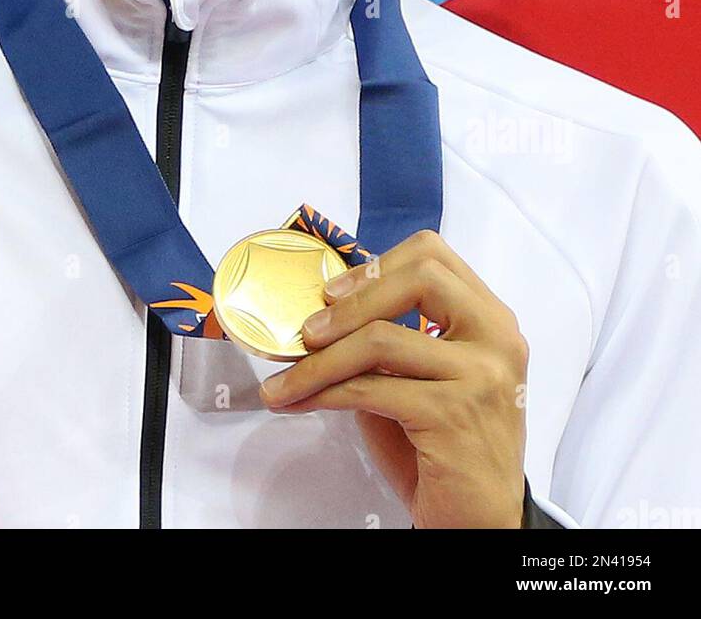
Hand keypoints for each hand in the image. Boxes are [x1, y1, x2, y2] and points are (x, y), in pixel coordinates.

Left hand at [258, 229, 528, 527]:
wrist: (479, 524)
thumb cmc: (445, 450)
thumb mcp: (422, 378)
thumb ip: (392, 338)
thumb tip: (325, 310)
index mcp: (490, 319)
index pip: (434, 255)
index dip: (376, 265)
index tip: (332, 291)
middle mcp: (496, 338)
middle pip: (418, 277)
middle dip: (351, 299)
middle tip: (307, 330)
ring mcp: (481, 374)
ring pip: (381, 338)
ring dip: (319, 360)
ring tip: (284, 379)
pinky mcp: (454, 413)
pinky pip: (370, 389)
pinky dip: (323, 392)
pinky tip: (299, 401)